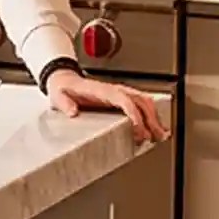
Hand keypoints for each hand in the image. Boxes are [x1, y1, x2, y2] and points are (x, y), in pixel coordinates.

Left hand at [46, 70, 169, 143]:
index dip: (134, 114)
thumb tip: (72, 112)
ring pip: (144, 102)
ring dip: (155, 117)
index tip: (139, 130)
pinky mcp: (121, 98)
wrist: (63, 81)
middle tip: (153, 138)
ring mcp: (119, 93)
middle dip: (150, 119)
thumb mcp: (58, 96)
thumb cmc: (64, 89)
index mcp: (100, 90)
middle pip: (140, 101)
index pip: (123, 100)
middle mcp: (114, 90)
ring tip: (160, 135)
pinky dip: (152, 115)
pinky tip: (156, 128)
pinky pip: (141, 104)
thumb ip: (65, 103)